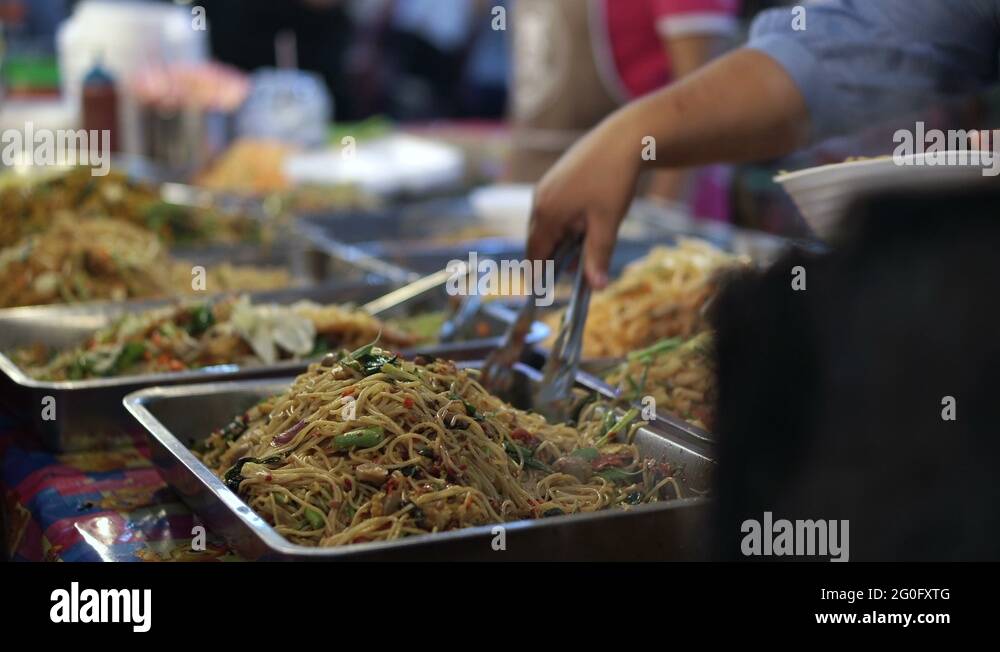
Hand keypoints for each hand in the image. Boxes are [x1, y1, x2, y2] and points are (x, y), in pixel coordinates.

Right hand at [527, 110, 641, 289]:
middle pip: (538, 241)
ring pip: (547, 225)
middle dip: (554, 259)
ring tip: (587, 243)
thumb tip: (596, 289)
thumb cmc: (614, 180)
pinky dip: (565, 223)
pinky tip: (587, 221)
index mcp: (546, 214)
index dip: (539, 276)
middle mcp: (540, 200)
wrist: (624, 138)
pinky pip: (553, 209)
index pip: (534, 256)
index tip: (545, 293)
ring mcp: (546, 187)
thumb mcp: (607, 224)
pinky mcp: (556, 178)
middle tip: (577, 270)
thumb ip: (597, 257)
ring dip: (562, 240)